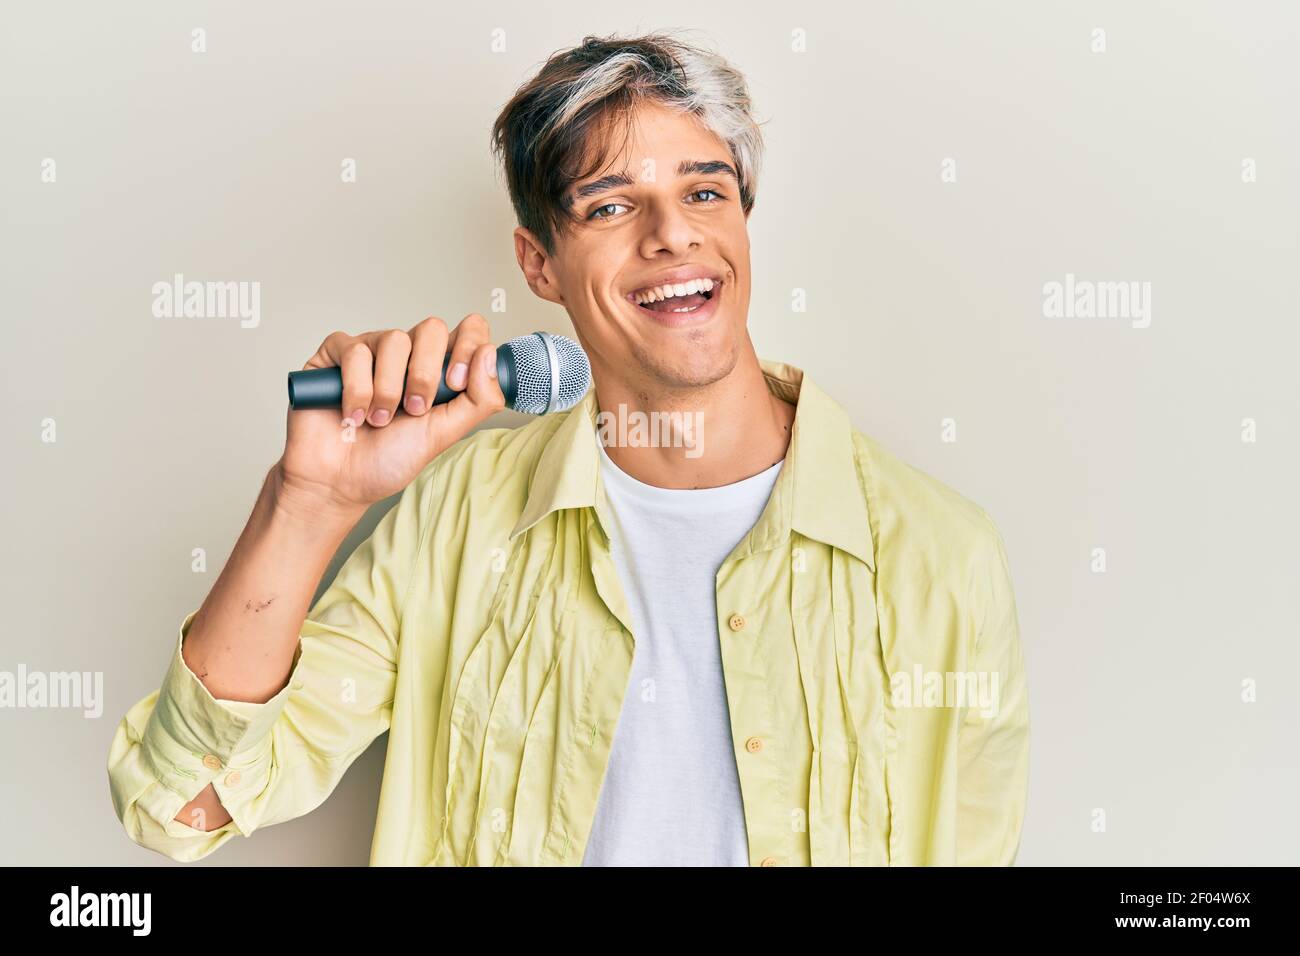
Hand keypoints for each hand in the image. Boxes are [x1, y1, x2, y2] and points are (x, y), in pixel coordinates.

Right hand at [276, 313, 503, 513]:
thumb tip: (491, 354)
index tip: (456, 385)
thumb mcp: (444, 433)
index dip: (468, 348)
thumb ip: (478, 399)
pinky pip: (354, 350)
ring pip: (393, 340)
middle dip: (425, 375)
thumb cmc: (389, 459)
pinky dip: (356, 388)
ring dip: (388, 390)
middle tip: (414, 410)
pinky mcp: (335, 354)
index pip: (468, 330)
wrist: (339, 482)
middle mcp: (407, 354)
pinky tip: (352, 414)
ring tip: (379, 420)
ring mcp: (371, 350)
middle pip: (431, 328)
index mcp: (438, 369)